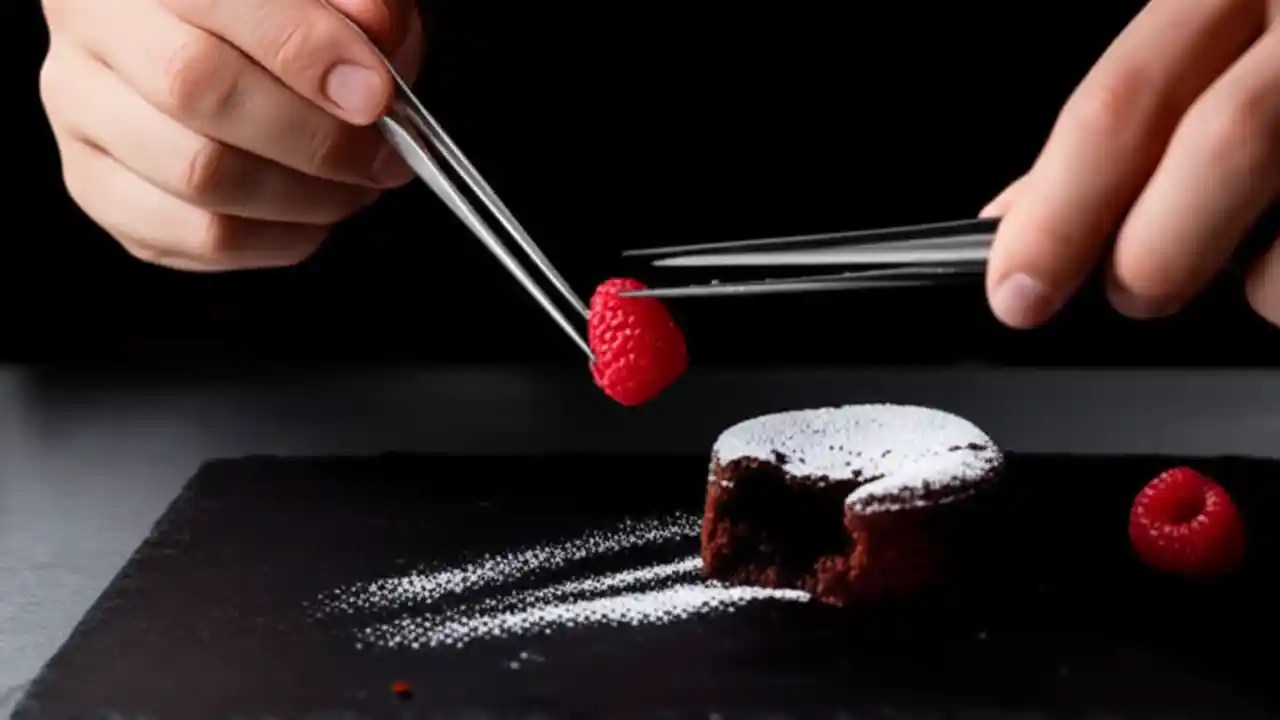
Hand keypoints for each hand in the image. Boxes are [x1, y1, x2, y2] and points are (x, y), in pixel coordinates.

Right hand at [39, 0, 424, 270]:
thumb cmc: (285, 14)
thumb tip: (376, 35)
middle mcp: (94, 26)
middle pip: (195, 91)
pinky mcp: (97, 185)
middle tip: (381, 156)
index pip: (218, 1)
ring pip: (195, 176)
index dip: (306, 52)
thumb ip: (361, 3)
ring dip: (302, 198)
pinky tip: (308, 218)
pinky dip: (273, 240)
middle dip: (314, 138)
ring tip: (353, 187)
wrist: (227, 43)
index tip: (377, 94)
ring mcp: (81, 110)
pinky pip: (191, 238)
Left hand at [981, 0, 1278, 328]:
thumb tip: (1019, 215)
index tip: (1016, 288)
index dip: (1057, 212)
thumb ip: (1132, 112)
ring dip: (1257, 286)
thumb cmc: (1278, 37)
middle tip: (1131, 291)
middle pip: (1222, 145)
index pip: (1123, 100)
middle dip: (1151, 252)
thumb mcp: (1216, 29)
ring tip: (1251, 272)